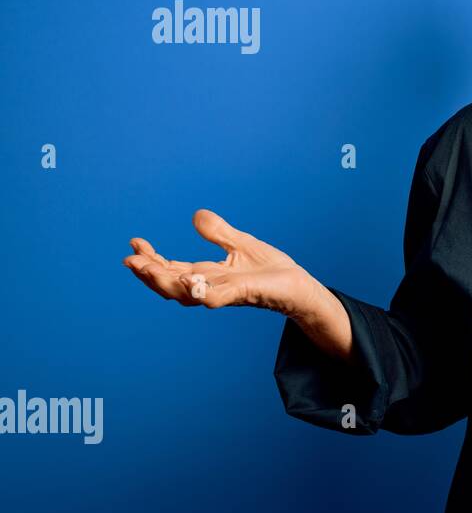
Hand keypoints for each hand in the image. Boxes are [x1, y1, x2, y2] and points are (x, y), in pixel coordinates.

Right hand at [122, 209, 312, 313]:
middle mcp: (211, 287)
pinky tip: (186, 280)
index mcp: (208, 275)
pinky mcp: (242, 295)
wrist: (300, 287)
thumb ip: (219, 233)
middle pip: (170, 285)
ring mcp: (225, 293)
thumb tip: (196, 215)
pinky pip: (215, 297)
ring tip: (147, 269)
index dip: (151, 259)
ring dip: (164, 283)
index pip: (171, 269)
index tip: (134, 243)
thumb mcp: (241, 244)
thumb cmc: (272, 271)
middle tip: (130, 260)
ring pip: (185, 294)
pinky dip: (199, 291)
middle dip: (148, 274)